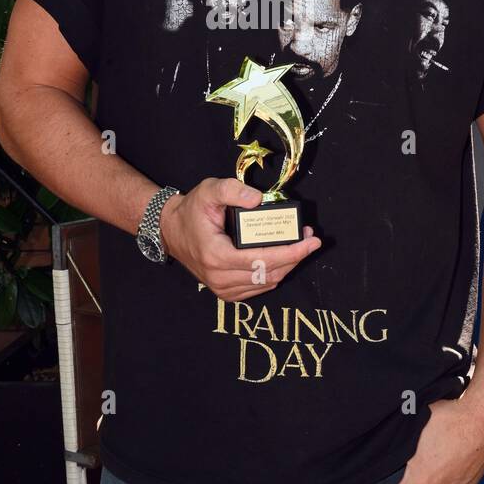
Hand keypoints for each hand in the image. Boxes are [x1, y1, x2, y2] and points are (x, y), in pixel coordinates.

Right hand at [159, 177, 320, 300]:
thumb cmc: (192, 211)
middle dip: (296, 256)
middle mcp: (220, 278)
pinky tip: (284, 257)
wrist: (172, 231)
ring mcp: (223, 289)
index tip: (311, 241)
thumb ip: (232, 190)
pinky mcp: (227, 292)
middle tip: (310, 237)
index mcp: (216, 256)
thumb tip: (257, 199)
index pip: (262, 260)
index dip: (292, 252)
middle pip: (270, 273)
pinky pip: (260, 286)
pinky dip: (275, 272)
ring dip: (288, 264)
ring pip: (268, 282)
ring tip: (300, 243)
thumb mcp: (209, 191)